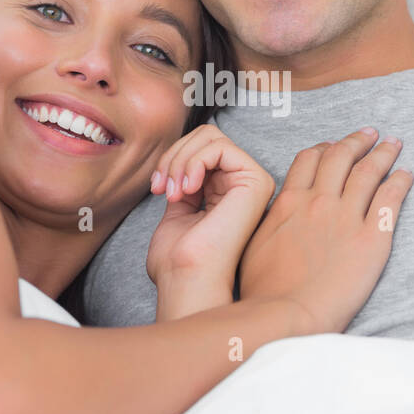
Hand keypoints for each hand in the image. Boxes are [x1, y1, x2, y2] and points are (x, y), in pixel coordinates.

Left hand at [146, 125, 274, 318]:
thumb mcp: (178, 208)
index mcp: (229, 190)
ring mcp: (254, 182)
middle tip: (163, 188)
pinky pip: (220, 146)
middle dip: (175, 155)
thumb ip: (184, 180)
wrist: (185, 278)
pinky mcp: (256, 181)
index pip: (201, 146)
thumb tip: (176, 159)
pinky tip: (187, 190)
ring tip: (172, 192)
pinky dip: (193, 162)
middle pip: (207, 135)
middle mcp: (245, 184)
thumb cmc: (178, 258)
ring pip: (211, 136)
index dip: (173, 158)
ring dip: (180, 160)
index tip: (157, 187)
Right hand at [238, 128, 412, 333]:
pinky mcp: (372, 239)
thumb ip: (271, 223)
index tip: (334, 145)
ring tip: (394, 144)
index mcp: (289, 202)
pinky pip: (391, 199)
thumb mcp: (255, 247)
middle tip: (371, 134)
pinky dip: (400, 182)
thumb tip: (277, 215)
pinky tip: (407, 175)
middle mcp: (318, 202)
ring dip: (383, 154)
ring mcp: (346, 218)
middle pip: (341, 157)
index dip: (325, 148)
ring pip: (368, 172)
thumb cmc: (265, 292)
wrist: (288, 315)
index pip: (310, 159)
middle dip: (357, 141)